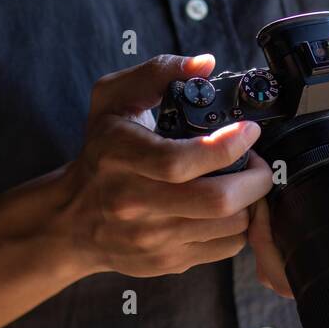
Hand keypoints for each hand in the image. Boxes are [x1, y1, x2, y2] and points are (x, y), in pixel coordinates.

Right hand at [59, 52, 278, 281]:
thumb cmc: (100, 151)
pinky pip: (225, 249)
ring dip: (251, 201)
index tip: (249, 131)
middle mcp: (133, 203)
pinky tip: (231, 206)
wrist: (70, 220)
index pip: (180, 161)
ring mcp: (151, 239)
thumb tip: (206, 64)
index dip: (226, 146)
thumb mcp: (112, 99)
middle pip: (216, 201)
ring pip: (228, 227)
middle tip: (257, 160)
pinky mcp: (166, 263)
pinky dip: (240, 226)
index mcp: (119, 157)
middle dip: (255, 178)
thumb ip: (157, 73)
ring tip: (245, 180)